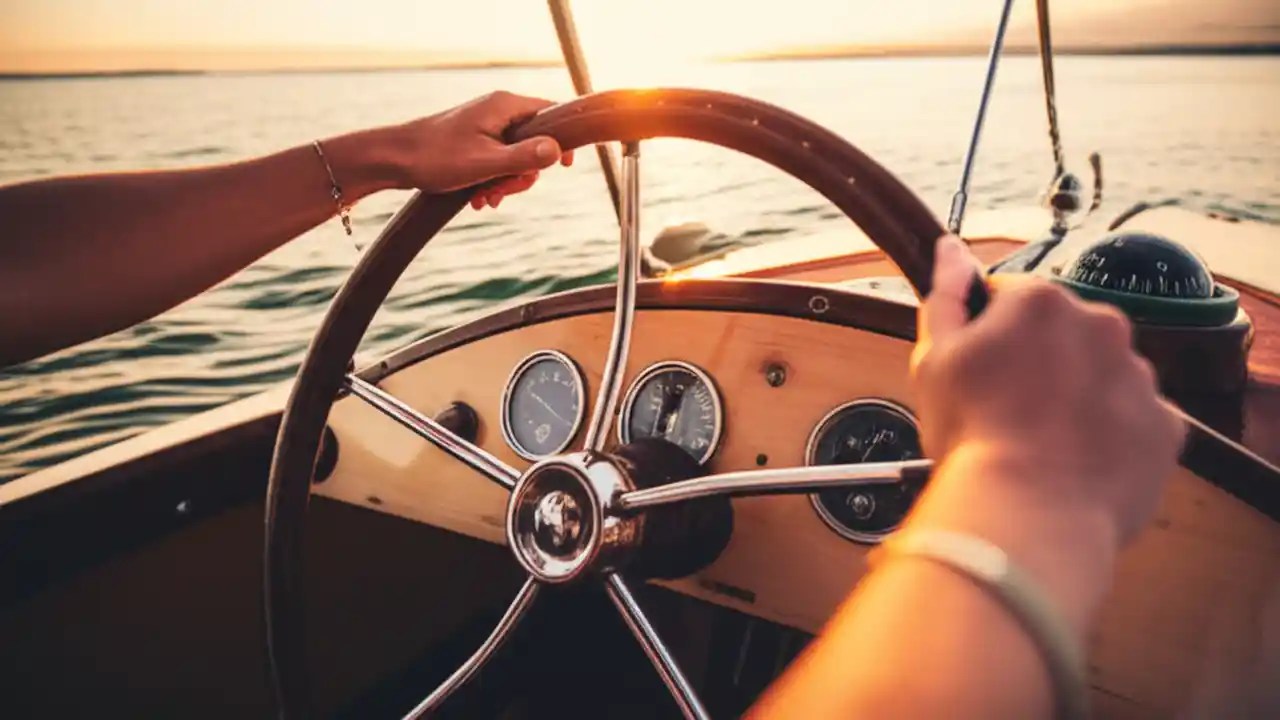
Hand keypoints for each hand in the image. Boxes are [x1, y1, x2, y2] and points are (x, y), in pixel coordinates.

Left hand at [385, 91, 573, 207]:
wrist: (392, 159)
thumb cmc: (435, 158)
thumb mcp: (485, 163)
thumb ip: (524, 156)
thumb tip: (558, 151)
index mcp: (505, 106)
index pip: (552, 113)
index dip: (563, 141)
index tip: (566, 167)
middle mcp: (498, 110)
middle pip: (535, 142)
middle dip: (524, 174)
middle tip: (504, 191)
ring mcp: (485, 125)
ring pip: (515, 156)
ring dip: (506, 182)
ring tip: (485, 199)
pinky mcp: (474, 140)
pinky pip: (497, 161)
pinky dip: (492, 181)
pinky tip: (477, 198)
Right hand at [910, 235, 1184, 544]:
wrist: (1026, 512)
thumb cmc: (972, 434)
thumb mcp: (933, 359)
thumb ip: (946, 295)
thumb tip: (951, 249)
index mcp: (1041, 301)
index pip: (1011, 299)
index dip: (988, 336)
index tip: (977, 373)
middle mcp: (1102, 325)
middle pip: (1064, 334)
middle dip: (1039, 363)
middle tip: (1005, 412)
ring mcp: (1139, 376)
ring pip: (1102, 376)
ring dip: (1077, 398)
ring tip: (1040, 444)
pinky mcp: (1165, 426)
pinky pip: (1134, 421)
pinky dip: (1110, 437)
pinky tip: (1075, 463)